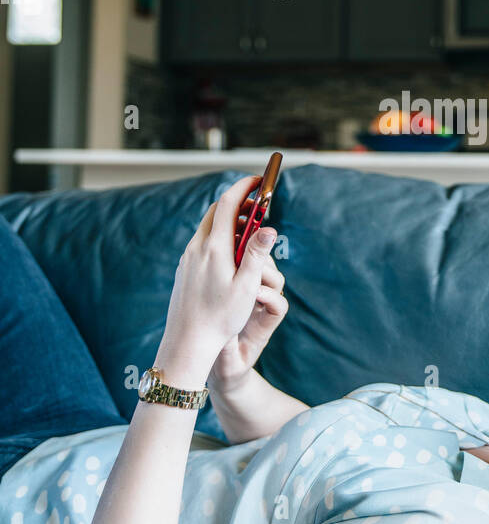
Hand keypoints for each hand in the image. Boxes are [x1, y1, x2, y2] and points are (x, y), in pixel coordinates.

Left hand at [154, 176, 279, 387]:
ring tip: (248, 232)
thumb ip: (256, 253)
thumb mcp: (246, 286)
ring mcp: (188, 258)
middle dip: (237, 203)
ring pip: (208, 227)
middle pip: (216, 211)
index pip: (228, 204)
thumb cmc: (220, 318)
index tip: (258, 180)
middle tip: (258, 207)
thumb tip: (268, 227)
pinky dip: (218, 237)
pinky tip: (230, 255)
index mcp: (214, 248)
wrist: (186, 343)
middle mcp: (197, 248)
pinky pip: (202, 243)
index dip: (244, 188)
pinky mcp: (184, 270)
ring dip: (228, 221)